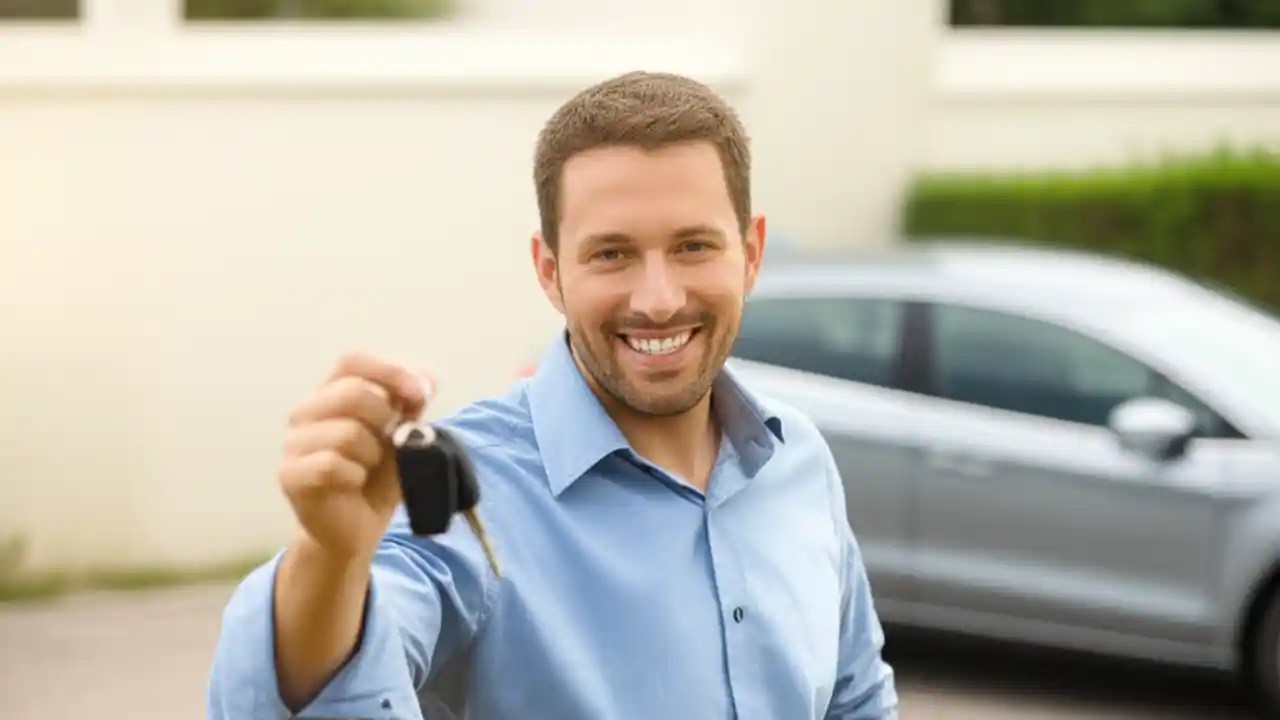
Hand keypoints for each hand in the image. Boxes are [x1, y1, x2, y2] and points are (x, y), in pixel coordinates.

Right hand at [278, 350, 430, 561]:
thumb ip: (411, 403)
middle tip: (390, 442)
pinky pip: (330, 464)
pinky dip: (355, 475)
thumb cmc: (377, 477)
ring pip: (347, 432)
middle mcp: (306, 411)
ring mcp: (293, 442)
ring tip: (368, 468)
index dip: (390, 370)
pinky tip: (354, 483)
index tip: (422, 392)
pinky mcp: (289, 475)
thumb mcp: (404, 435)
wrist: (358, 528)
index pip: (353, 360)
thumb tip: (427, 377)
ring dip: (372, 454)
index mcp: (332, 393)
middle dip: (386, 418)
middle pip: (353, 391)